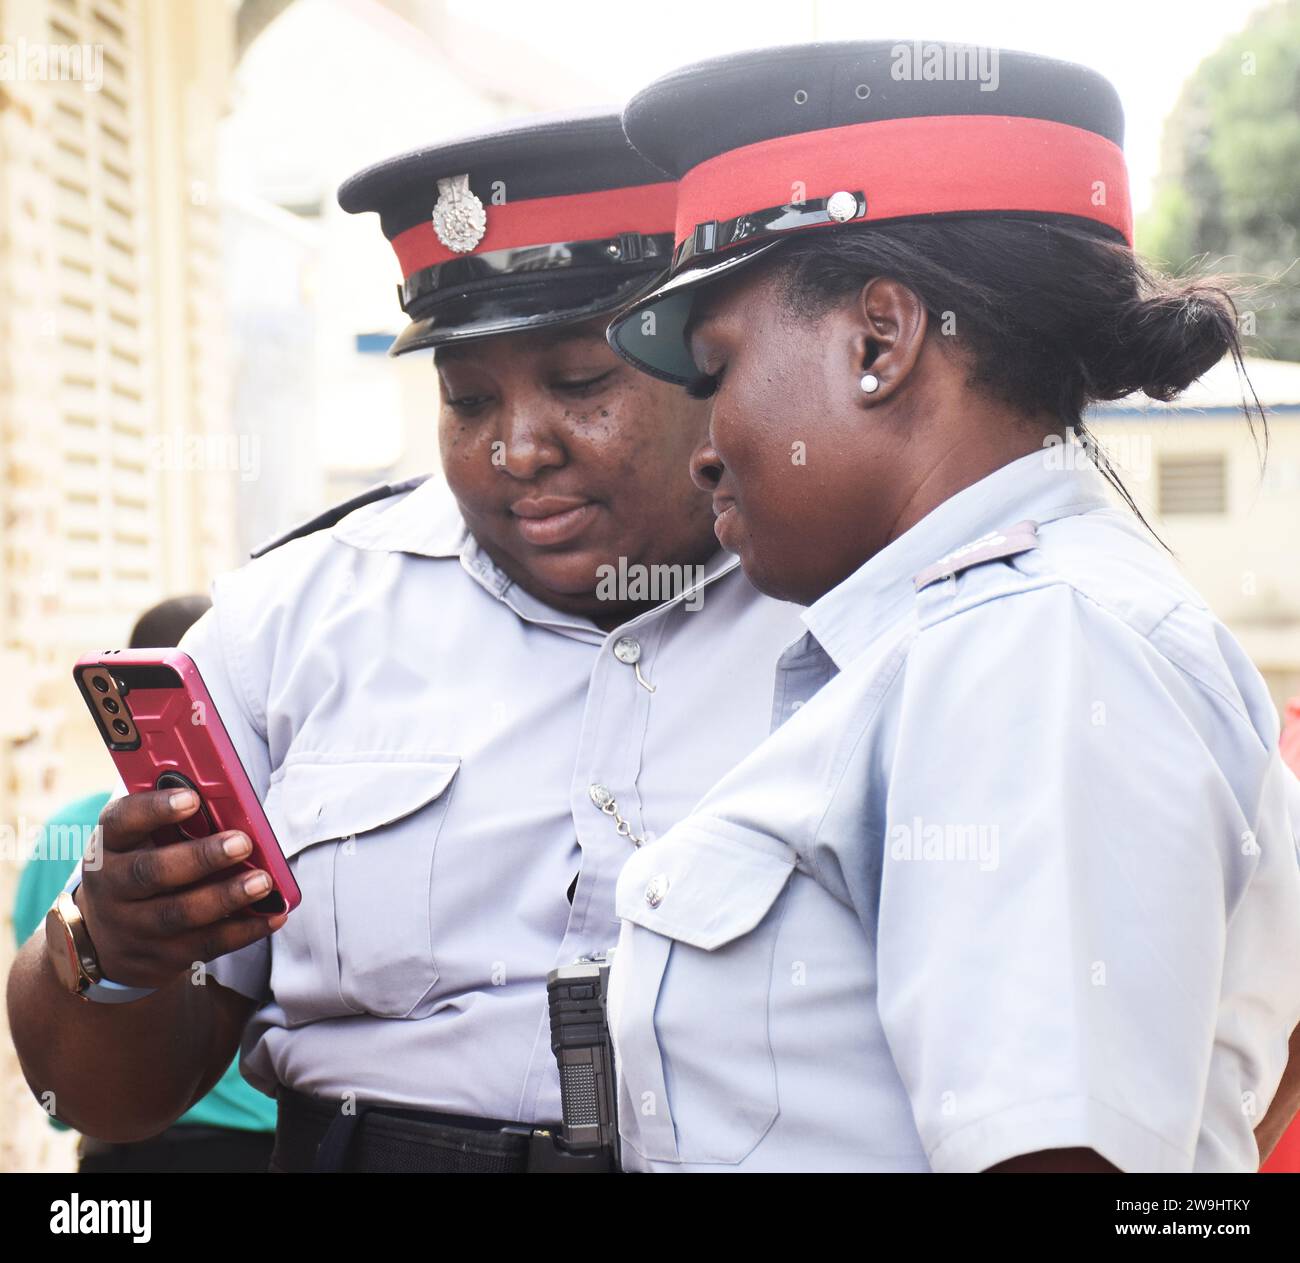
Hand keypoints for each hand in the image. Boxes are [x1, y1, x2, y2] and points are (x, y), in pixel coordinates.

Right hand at [72, 788, 287, 988]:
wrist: (105, 940)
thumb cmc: (138, 869)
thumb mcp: (139, 842)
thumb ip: (173, 823)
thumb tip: (232, 806)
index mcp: (108, 846)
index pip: (122, 821)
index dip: (155, 809)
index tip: (192, 798)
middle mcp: (113, 887)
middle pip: (152, 872)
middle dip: (201, 857)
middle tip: (242, 843)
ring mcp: (133, 927)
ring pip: (180, 914)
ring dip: (227, 897)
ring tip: (263, 881)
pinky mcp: (160, 957)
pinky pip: (206, 945)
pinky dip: (244, 930)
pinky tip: (273, 914)